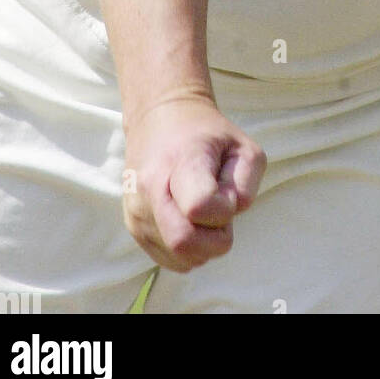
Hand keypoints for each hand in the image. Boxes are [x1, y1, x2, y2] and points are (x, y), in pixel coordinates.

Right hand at [122, 96, 266, 272]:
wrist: (159, 118)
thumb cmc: (208, 135)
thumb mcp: (243, 146)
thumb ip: (246, 185)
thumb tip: (227, 216)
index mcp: (181, 160)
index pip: (200, 207)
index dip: (224, 209)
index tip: (226, 191)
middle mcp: (151, 187)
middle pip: (184, 243)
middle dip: (214, 239)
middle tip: (219, 211)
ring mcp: (138, 209)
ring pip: (178, 258)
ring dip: (201, 245)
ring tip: (200, 210)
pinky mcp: (132, 226)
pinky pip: (168, 260)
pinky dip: (187, 251)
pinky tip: (188, 220)